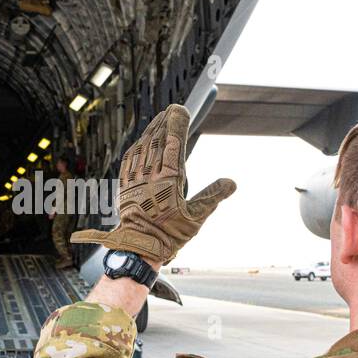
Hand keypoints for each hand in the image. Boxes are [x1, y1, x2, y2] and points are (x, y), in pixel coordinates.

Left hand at [70, 104, 234, 264]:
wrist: (138, 248)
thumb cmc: (168, 235)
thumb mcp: (196, 218)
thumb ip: (213, 196)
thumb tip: (231, 182)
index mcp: (168, 179)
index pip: (173, 143)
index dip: (176, 124)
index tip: (181, 110)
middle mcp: (150, 175)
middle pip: (157, 140)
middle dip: (165, 122)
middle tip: (172, 109)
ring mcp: (136, 179)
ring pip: (143, 148)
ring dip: (151, 131)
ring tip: (159, 120)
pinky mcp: (126, 185)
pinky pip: (130, 160)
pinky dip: (137, 147)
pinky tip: (141, 142)